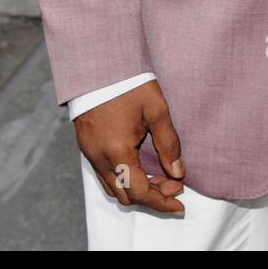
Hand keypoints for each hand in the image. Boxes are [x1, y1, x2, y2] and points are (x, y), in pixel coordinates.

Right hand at [75, 79, 186, 213]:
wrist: (97, 65)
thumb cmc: (129, 83)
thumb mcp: (156, 110)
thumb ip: (168, 143)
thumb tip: (178, 172)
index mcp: (117, 152)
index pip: (140, 192)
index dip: (162, 201)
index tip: (180, 203)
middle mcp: (99, 158)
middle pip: (126, 195)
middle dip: (152, 196)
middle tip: (175, 185)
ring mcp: (90, 154)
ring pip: (114, 188)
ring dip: (137, 189)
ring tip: (161, 177)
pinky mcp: (87, 147)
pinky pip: (104, 175)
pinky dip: (124, 179)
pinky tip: (141, 168)